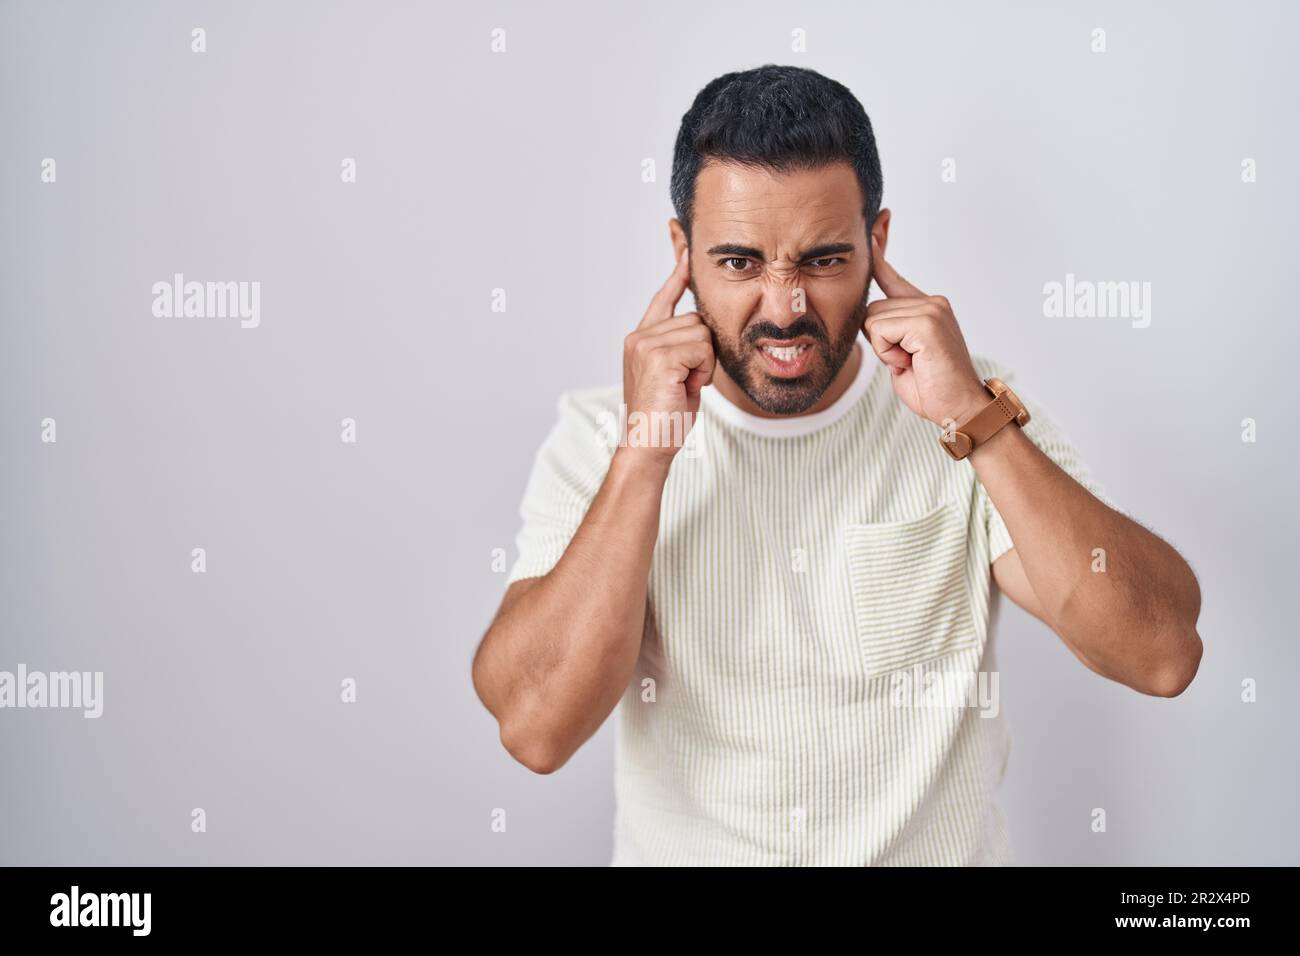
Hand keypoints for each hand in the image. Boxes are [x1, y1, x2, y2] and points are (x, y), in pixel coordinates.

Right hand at [620, 247, 714, 461]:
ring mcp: (647, 345)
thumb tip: (703, 326)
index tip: (686, 252)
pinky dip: (703, 371)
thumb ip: (683, 347)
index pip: (663, 298)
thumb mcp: (676, 374)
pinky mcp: (659, 356)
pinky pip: (703, 348)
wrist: (648, 444)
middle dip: (703, 352)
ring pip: (702, 333)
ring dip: (704, 363)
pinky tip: (685, 387)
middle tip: (685, 381)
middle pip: (696, 320)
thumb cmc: (665, 416)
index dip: (677, 276)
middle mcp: (639, 337)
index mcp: (640, 339)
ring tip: (684, 386)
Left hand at [864, 236, 988, 427]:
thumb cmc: (932, 388)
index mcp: (926, 307)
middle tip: (908, 361)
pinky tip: (913, 362)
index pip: (892, 275)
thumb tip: (867, 316)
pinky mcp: (927, 322)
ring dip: (884, 350)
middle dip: (879, 342)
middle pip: (871, 309)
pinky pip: (880, 331)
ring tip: (913, 363)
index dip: (879, 250)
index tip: (876, 221)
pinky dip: (888, 353)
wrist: (959, 410)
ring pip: (873, 320)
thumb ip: (887, 331)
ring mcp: (932, 309)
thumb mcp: (900, 354)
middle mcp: (932, 302)